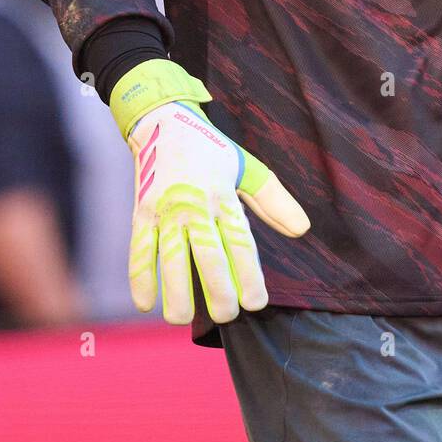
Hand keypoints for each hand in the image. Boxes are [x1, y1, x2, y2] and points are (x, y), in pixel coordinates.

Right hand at [112, 62, 308, 324]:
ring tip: (183, 319)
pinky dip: (140, 277)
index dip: (249, 276)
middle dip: (218, 292)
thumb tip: (303, 229)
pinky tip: (146, 304)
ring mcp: (166, 209)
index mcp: (224, 195)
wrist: (164, 122)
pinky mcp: (141, 211)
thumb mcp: (247, 167)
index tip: (256, 303)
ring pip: (171, 258)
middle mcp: (196, 204)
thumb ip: (273, 200)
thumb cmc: (211, 150)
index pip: (241, 243)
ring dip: (177, 292)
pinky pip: (139, 249)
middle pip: (208, 256)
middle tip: (226, 316)